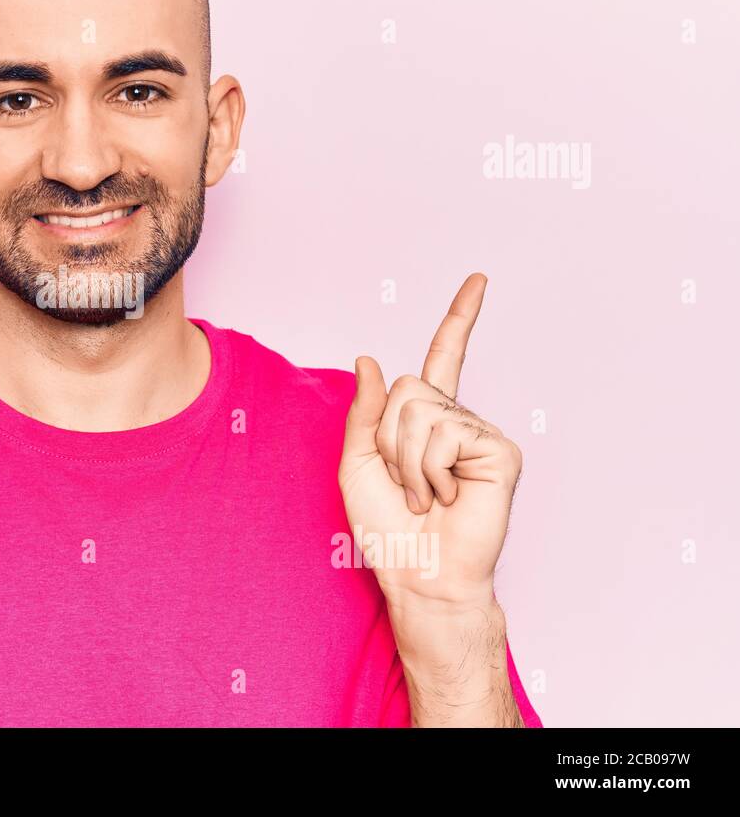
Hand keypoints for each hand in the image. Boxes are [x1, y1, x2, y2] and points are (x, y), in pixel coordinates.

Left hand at [337, 273, 521, 612]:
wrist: (417, 574)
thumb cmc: (388, 528)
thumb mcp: (355, 463)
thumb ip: (364, 411)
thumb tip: (371, 359)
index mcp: (425, 420)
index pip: (444, 357)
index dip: (460, 318)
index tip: (479, 280)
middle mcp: (457, 420)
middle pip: (408, 388)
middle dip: (388, 439)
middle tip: (405, 483)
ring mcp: (480, 434)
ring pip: (420, 412)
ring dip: (406, 461)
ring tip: (425, 496)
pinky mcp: (499, 452)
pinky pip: (445, 434)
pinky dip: (430, 470)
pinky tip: (445, 497)